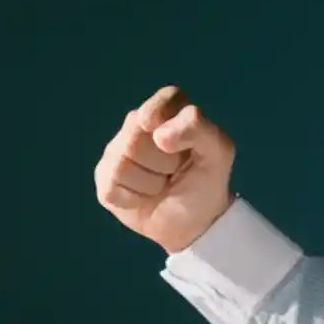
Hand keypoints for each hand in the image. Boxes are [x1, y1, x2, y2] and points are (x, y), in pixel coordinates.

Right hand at [94, 86, 235, 252]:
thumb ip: (198, 128)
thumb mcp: (219, 152)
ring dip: (150, 184)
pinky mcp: (104, 178)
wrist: (193, 223)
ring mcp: (116, 151)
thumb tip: (158, 135)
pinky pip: (111, 188)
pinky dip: (134, 200)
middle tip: (174, 171)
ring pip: (121, 166)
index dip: (170, 124)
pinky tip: (144, 197)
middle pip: (135, 138)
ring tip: (161, 184)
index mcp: (168, 109)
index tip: (176, 144)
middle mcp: (137, 124)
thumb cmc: (205, 182)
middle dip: (162, 163)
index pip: (163, 100)